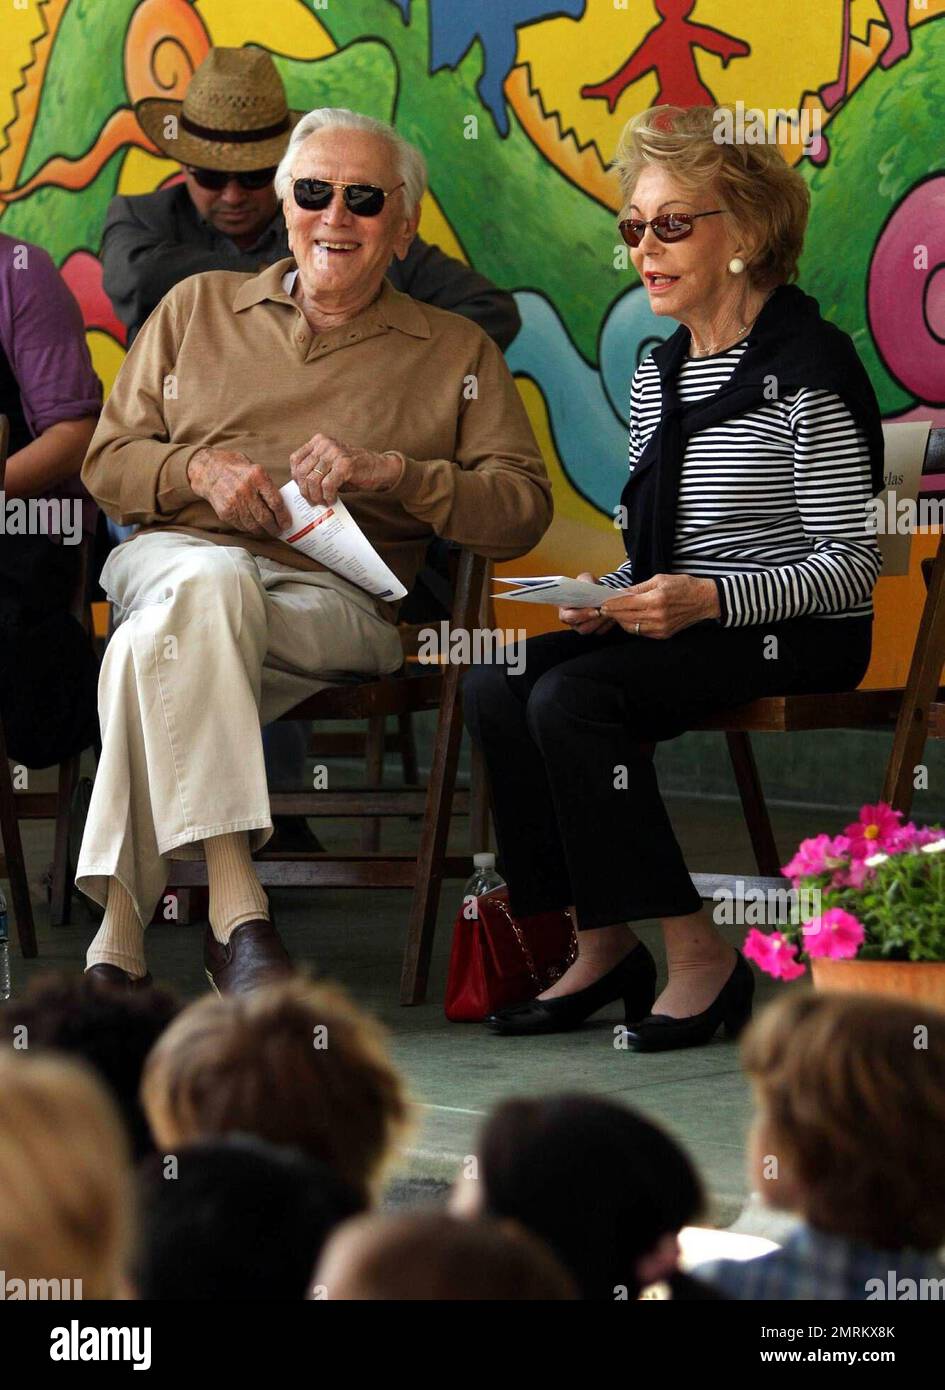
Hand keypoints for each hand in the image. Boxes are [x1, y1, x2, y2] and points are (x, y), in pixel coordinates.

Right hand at [187, 447, 291, 536]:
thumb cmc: (236, 468)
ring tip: (268, 531)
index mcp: (257, 476)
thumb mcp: (255, 468)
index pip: (275, 502)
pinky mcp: (225, 512)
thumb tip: (283, 505)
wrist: (209, 470)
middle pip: (265, 517)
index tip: (287, 523)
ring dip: (263, 531)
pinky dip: (250, 529)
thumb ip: (267, 485)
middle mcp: (245, 489)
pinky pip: (242, 526)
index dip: (284, 517)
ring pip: (254, 525)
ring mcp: (234, 502)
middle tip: (279, 531)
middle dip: (275, 528)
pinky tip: (254, 527)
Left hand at [289, 432, 401, 506]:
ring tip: (322, 502)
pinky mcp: (345, 465)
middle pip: (302, 472)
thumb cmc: (353, 469)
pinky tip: (332, 500)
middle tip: (312, 501)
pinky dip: (328, 496)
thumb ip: (315, 469)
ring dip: (316, 496)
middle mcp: (325, 444)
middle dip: (305, 491)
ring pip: (313, 480)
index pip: (295, 459)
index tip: (303, 489)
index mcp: (319, 441)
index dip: (296, 478)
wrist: (379, 468)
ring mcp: (335, 453)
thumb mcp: (330, 464)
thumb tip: (300, 487)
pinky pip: (327, 485)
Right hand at [559, 571, 615, 635]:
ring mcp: (583, 628)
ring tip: (610, 611)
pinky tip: (613, 615)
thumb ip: (586, 581)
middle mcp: (572, 622)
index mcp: (565, 610)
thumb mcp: (585, 579)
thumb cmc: (588, 586)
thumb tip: (590, 586)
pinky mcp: (594, 630)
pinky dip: (609, 624)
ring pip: (593, 630)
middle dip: (595, 620)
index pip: (568, 616)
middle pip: (582, 627)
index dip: (581, 615)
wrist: (598, 592)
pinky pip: (601, 631)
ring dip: (603, 622)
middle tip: (605, 611)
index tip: (595, 610)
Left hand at [599, 573, 720, 638]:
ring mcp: (660, 628)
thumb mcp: (659, 580)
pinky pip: (641, 632)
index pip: (626, 605)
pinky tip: (629, 618)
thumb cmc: (682, 585)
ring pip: (632, 627)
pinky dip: (632, 625)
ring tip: (615, 613)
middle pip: (626, 617)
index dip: (612, 605)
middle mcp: (657, 616)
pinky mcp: (663, 635)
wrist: (704, 600)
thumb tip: (620, 593)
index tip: (602, 603)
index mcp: (656, 600)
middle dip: (613, 613)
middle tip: (604, 608)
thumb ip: (638, 588)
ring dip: (621, 620)